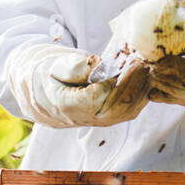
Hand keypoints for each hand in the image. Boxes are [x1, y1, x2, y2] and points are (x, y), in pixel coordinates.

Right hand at [11, 44, 151, 127]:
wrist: (38, 90)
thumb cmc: (47, 73)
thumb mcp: (54, 64)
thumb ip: (75, 66)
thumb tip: (99, 65)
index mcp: (66, 106)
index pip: (98, 98)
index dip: (116, 81)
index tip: (129, 62)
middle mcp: (83, 119)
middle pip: (117, 107)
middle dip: (134, 84)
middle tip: (143, 63)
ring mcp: (96, 122)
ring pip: (125, 112)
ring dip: (140, 89)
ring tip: (146, 68)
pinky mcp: (106, 119)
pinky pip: (127, 111)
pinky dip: (140, 95)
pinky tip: (144, 78)